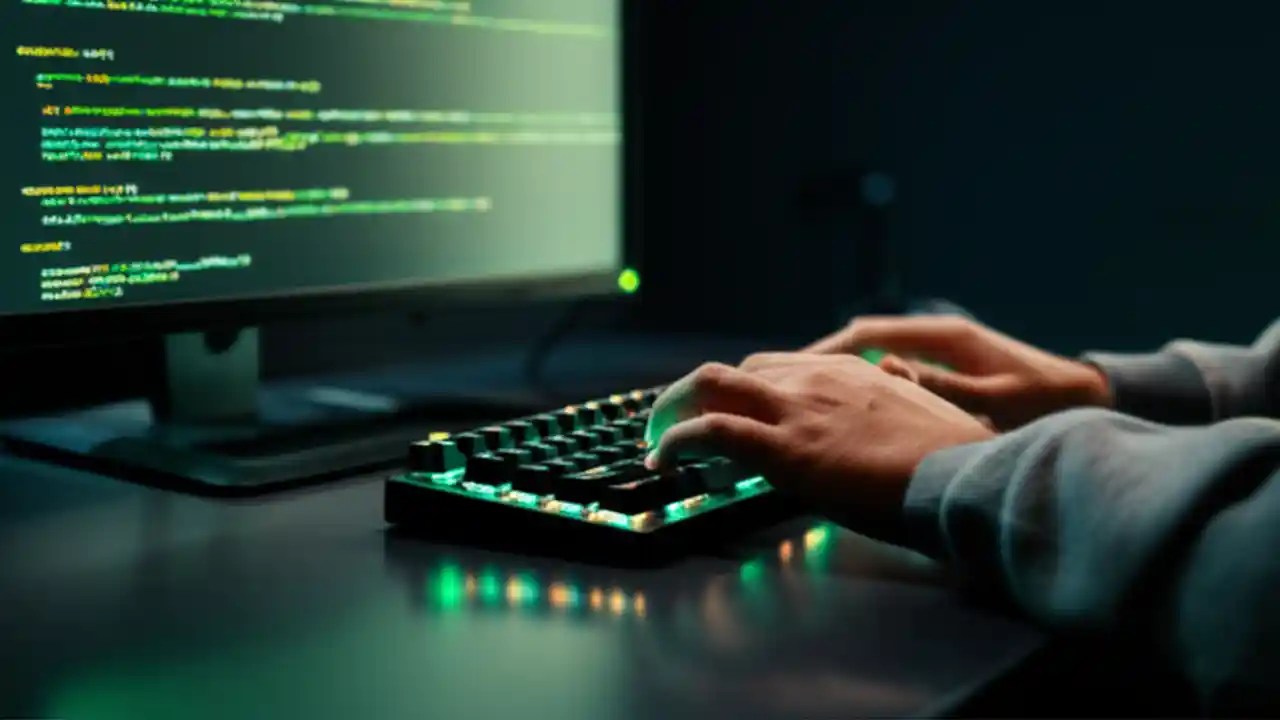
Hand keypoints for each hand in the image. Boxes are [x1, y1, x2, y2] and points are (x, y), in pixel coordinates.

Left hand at [644, 353, 994, 543]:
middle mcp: (815, 376)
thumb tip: (893, 388)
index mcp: (850, 369)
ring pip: (711, 386)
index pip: (777, 367)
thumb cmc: (958, 456)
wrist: (967, 475)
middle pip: (738, 373)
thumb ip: (896, 397)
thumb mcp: (924, 412)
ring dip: (677, 409)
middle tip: (682, 422)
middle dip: (703, 395)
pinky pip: (709, 431)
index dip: (745, 391)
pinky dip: (675, 440)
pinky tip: (661, 458)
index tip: (732, 413)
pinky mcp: (783, 447)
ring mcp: (797, 408)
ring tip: (658, 436)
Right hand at [804, 315, 1112, 429]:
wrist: (1086, 398)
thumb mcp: (995, 399)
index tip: (793, 371)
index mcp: (945, 336)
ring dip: (840, 370)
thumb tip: (887, 371)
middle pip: (863, 339)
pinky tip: (847, 405)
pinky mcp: (946, 366)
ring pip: (874, 353)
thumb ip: (942, 386)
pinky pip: (891, 368)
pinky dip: (863, 381)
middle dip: (822, 358)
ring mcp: (941, 349)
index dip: (827, 351)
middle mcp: (937, 335)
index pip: (868, 334)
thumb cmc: (1046, 403)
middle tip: (782, 383)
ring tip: (802, 396)